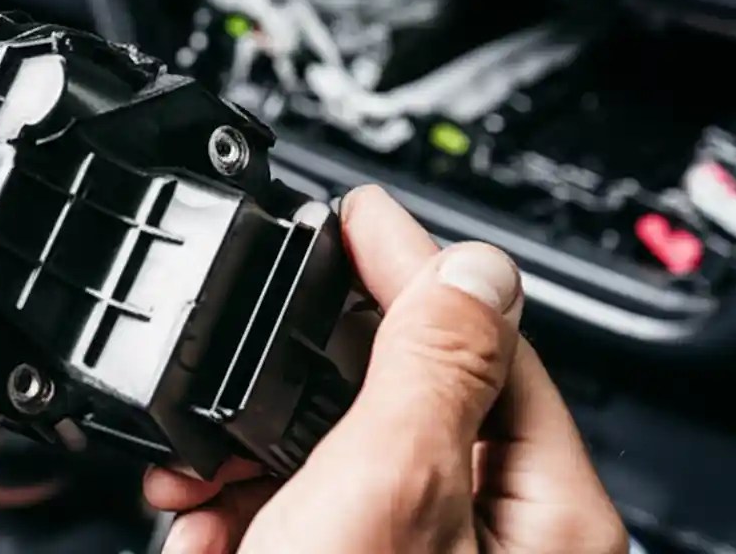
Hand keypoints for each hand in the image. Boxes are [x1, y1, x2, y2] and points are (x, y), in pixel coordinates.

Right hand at [144, 186, 626, 552]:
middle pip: (394, 400)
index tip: (357, 213)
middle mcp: (487, 540)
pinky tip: (202, 530)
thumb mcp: (389, 488)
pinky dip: (233, 517)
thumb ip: (434, 367)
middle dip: (291, 381)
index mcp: (540, 514)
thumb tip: (471, 264)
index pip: (489, 342)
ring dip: (241, 460)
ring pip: (326, 462)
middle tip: (247, 342)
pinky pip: (293, 519)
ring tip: (195, 472)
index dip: (413, 265)